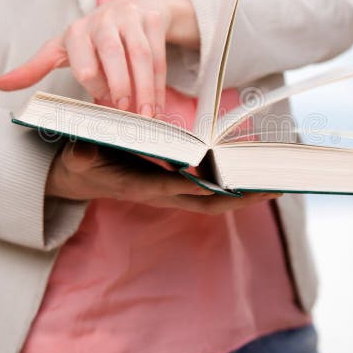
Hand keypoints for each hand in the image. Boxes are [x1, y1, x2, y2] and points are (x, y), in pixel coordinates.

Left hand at [0, 0, 199, 116]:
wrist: (136, 7)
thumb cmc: (94, 38)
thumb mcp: (62, 50)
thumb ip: (34, 68)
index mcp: (75, 32)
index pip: (81, 58)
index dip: (93, 83)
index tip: (104, 107)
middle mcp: (102, 20)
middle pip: (111, 51)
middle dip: (119, 83)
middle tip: (125, 112)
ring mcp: (129, 18)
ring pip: (139, 54)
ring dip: (145, 88)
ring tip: (148, 117)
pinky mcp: (152, 20)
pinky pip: (159, 54)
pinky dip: (160, 84)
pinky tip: (158, 106)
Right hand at [47, 141, 280, 214]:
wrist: (79, 178)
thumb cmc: (80, 163)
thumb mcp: (76, 156)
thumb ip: (81, 154)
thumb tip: (83, 150)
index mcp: (141, 186)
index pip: (180, 190)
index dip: (209, 188)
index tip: (235, 182)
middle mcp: (162, 194)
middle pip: (209, 202)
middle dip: (242, 197)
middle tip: (275, 186)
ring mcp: (170, 192)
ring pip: (214, 200)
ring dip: (244, 193)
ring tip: (274, 182)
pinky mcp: (174, 186)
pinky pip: (209, 191)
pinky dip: (231, 184)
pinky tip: (251, 173)